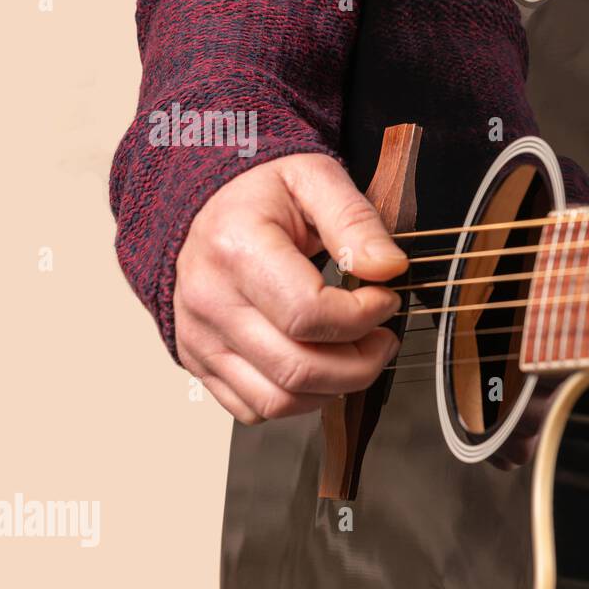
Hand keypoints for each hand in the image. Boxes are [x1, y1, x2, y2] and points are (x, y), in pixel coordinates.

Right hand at [175, 153, 407, 423]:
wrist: (205, 207)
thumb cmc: (262, 195)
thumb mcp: (314, 180)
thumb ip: (355, 221)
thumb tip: (389, 268)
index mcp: (235, 249)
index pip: (309, 314)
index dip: (363, 317)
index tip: (386, 299)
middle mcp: (209, 301)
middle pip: (297, 368)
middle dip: (361, 363)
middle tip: (384, 338)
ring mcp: (199, 338)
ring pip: (278, 401)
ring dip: (334, 388)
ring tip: (358, 355)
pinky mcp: (199, 363)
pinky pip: (254, 409)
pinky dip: (299, 400)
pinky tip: (321, 367)